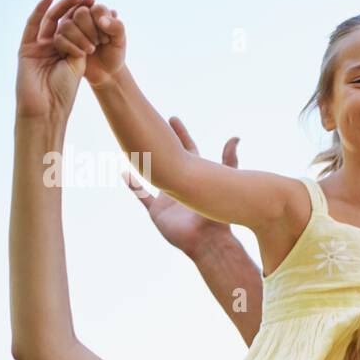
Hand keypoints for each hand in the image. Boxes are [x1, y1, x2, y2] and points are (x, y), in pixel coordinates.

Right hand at [16, 0, 94, 119]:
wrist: (45, 107)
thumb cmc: (63, 92)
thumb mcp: (76, 66)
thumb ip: (78, 47)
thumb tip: (83, 29)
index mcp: (65, 54)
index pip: (76, 31)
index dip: (86, 19)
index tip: (100, 7)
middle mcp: (51, 48)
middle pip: (64, 23)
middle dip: (77, 9)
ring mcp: (38, 46)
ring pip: (50, 20)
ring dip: (63, 6)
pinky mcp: (26, 46)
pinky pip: (32, 24)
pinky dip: (40, 9)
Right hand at [54, 1, 125, 87]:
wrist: (106, 71)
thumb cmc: (113, 53)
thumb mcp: (120, 40)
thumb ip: (117, 26)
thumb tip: (101, 20)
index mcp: (95, 12)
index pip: (94, 8)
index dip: (101, 23)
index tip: (108, 37)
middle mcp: (79, 17)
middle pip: (80, 13)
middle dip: (91, 30)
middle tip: (100, 42)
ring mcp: (68, 28)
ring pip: (67, 25)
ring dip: (81, 39)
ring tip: (91, 49)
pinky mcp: (61, 41)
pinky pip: (59, 39)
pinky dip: (73, 48)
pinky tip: (82, 55)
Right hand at [124, 116, 239, 256]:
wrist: (207, 240)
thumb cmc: (218, 214)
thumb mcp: (222, 182)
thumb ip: (229, 159)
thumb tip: (235, 137)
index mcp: (195, 176)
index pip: (187, 150)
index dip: (180, 134)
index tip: (172, 119)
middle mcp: (180, 185)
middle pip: (168, 159)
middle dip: (160, 143)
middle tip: (151, 123)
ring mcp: (167, 198)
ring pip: (152, 176)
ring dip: (145, 162)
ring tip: (133, 145)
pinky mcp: (157, 212)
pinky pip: (141, 196)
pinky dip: (133, 186)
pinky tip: (124, 173)